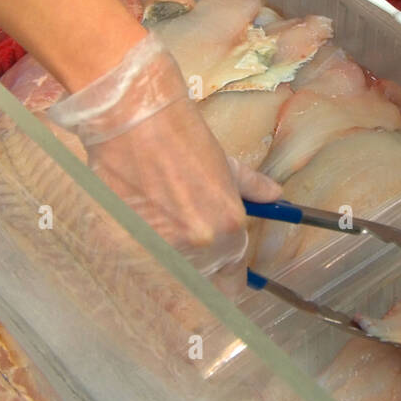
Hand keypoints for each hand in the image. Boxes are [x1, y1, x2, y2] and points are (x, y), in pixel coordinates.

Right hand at [46, 33, 251, 275]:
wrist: (135, 122)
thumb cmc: (182, 138)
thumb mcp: (225, 164)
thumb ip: (251, 187)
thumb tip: (274, 195)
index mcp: (229, 229)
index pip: (233, 276)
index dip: (227, 271)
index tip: (220, 267)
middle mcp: (199, 246)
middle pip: (202, 278)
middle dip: (198, 265)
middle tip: (186, 235)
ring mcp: (162, 249)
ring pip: (171, 272)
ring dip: (169, 258)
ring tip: (162, 222)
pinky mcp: (126, 245)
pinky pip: (140, 261)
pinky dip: (142, 249)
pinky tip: (141, 222)